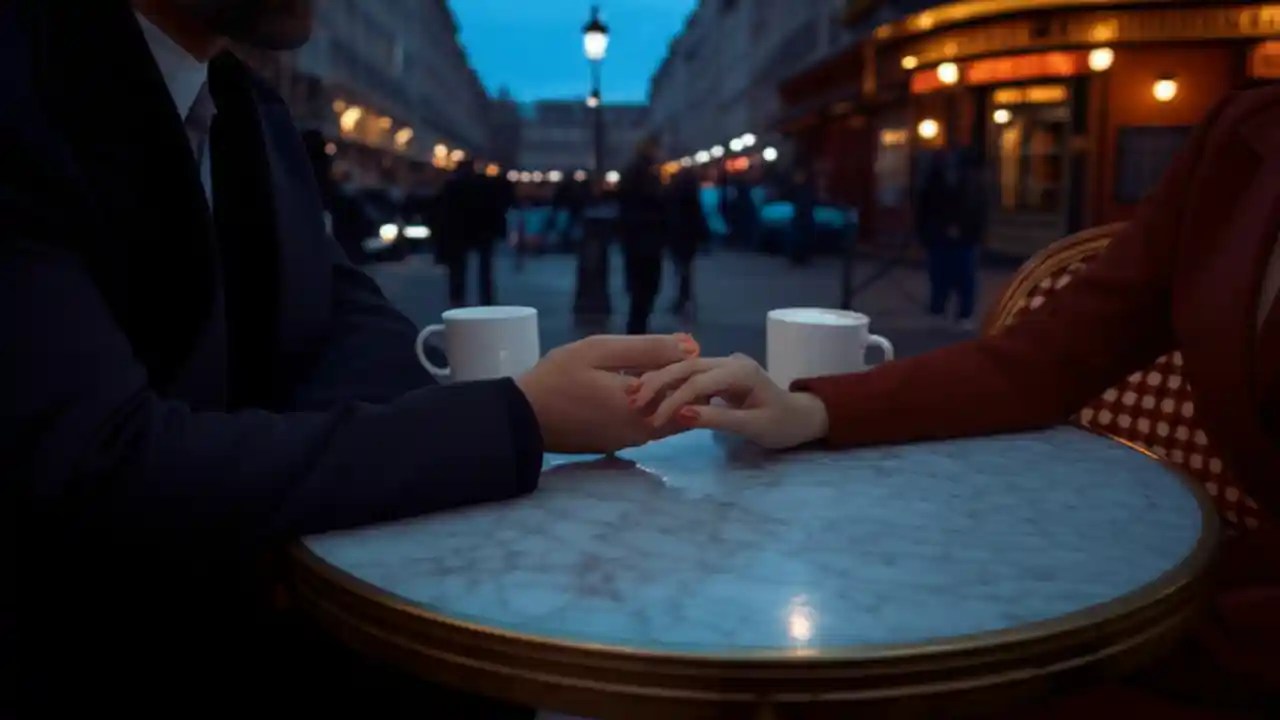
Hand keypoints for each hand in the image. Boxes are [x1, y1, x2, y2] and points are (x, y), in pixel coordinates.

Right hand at [516, 333, 698, 453]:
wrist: (522, 418)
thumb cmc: (557, 378)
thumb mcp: (599, 351)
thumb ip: (647, 349)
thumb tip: (692, 347)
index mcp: (643, 406)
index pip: (691, 391)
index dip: (696, 370)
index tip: (690, 353)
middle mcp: (643, 431)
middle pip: (685, 410)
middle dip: (686, 385)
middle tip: (675, 361)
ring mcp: (631, 442)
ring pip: (669, 420)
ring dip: (671, 397)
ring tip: (657, 371)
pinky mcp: (618, 445)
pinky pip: (650, 427)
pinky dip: (654, 409)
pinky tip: (638, 390)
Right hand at [631, 354, 828, 449]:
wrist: (801, 417)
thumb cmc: (781, 425)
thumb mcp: (753, 427)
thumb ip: (718, 419)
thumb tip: (682, 414)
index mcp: (740, 371)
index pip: (698, 382)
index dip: (674, 399)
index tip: (654, 419)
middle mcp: (729, 361)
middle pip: (686, 367)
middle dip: (658, 383)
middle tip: (633, 402)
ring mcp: (724, 364)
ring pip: (684, 368)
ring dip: (659, 381)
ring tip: (634, 396)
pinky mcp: (718, 373)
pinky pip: (690, 375)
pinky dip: (669, 383)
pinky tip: (650, 392)